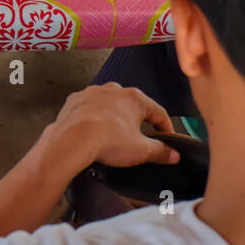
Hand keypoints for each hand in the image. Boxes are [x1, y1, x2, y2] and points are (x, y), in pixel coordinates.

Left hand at [51, 83, 179, 169]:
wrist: (72, 140)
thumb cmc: (108, 140)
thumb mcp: (141, 150)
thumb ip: (160, 151)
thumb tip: (173, 154)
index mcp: (134, 98)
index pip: (158, 112)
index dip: (166, 128)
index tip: (167, 139)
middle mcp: (114, 89)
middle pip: (133, 107)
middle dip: (138, 122)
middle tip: (139, 140)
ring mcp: (93, 92)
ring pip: (110, 105)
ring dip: (115, 118)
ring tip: (114, 136)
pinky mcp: (75, 99)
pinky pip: (90, 107)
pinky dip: (94, 117)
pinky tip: (94, 131)